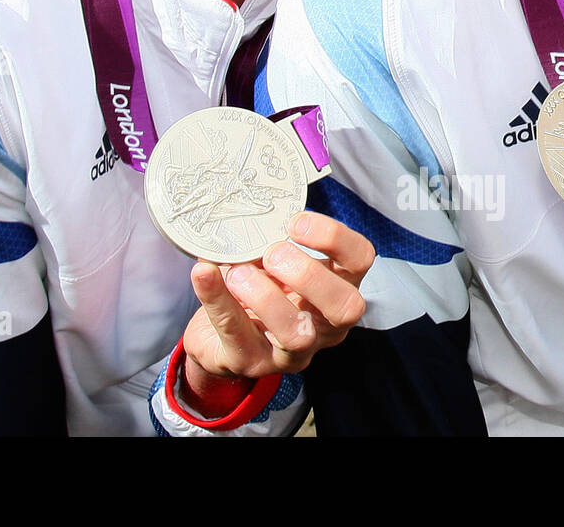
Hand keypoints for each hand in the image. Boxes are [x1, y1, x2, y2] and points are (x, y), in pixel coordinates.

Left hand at [179, 211, 373, 415]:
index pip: (360, 260)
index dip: (335, 238)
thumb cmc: (256, 287)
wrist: (217, 336)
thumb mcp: (270, 259)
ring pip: (298, 334)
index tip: (295, 222)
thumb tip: (243, 201)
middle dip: (309, 275)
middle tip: (272, 253)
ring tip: (237, 273)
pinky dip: (217, 299)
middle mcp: (325, 323)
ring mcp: (293, 350)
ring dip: (265, 297)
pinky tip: (203, 273)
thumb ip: (268, 236)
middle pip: (346, 306)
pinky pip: (237, 334)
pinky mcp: (253, 362)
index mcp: (335, 285)